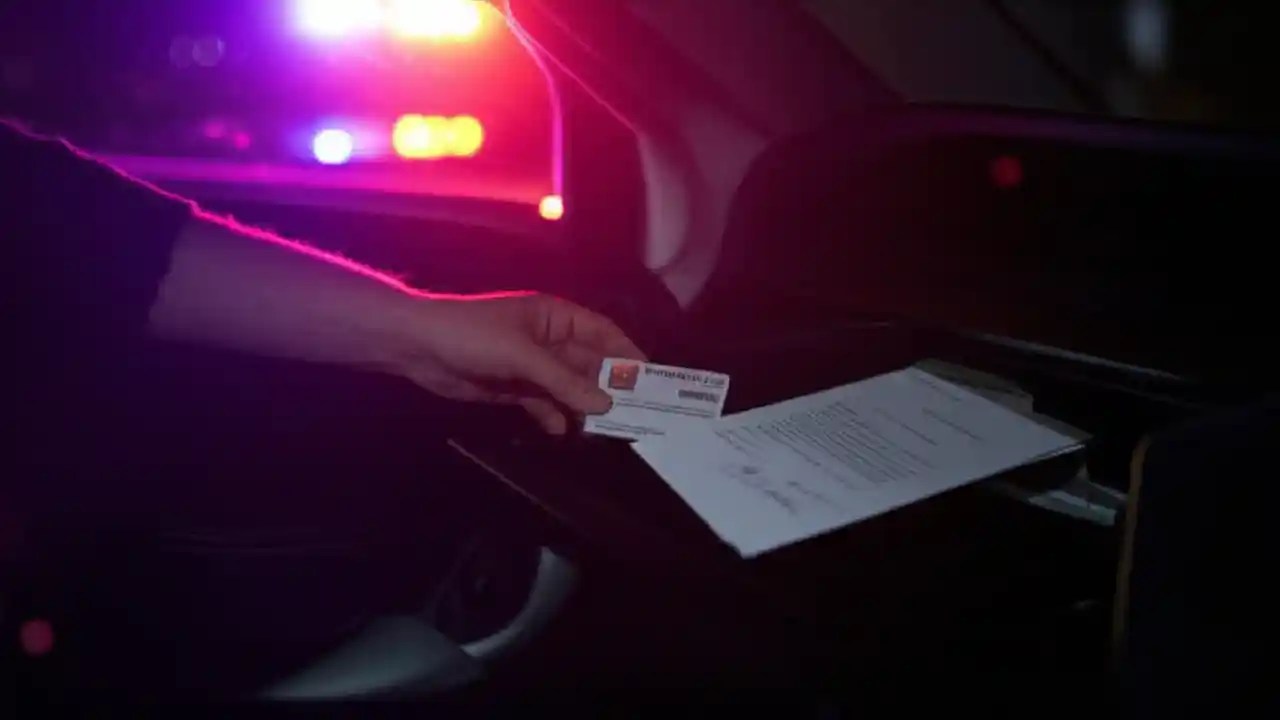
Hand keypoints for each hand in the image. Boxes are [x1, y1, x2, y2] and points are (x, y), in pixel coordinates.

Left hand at [397, 292, 645, 433]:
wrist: (419, 348)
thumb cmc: (474, 336)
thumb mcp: (524, 356)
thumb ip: (565, 381)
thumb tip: (606, 404)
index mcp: (556, 318)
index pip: (603, 333)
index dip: (627, 353)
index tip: (650, 379)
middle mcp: (549, 341)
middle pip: (589, 365)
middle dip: (608, 387)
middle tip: (635, 414)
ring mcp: (532, 366)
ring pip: (569, 388)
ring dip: (583, 407)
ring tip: (606, 432)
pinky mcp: (515, 388)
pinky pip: (545, 404)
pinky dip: (555, 417)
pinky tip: (564, 432)